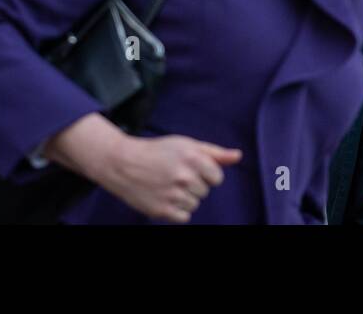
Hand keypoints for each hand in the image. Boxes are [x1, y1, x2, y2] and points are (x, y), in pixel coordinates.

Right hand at [47, 113, 241, 222]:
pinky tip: (165, 197)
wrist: (123, 163)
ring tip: (167, 185)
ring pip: (195, 204)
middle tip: (174, 175)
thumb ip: (215, 153)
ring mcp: (173, 195)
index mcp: (193, 158)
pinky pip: (184, 217)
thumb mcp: (187, 144)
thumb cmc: (158, 151)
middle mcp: (185, 176)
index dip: (205, 174)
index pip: (217, 178)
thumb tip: (238, 156)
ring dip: (184, 198)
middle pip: (205, 192)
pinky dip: (177, 210)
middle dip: (193, 184)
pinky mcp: (162, 210)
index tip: (191, 169)